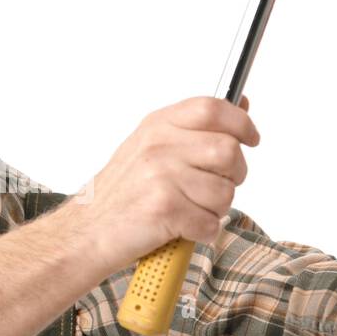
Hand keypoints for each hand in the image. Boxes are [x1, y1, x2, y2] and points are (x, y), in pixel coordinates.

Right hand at [65, 95, 257, 273]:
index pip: (213, 108)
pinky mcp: (164, 209)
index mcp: (157, 125)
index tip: (251, 137)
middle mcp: (158, 146)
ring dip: (215, 210)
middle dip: (233, 176)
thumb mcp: (150, 147)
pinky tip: (182, 229)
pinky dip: (202, 233)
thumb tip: (241, 102)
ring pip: (225, 193)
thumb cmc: (120, 195)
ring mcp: (160, 176)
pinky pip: (210, 223)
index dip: (241, 122)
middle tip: (214, 188)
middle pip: (228, 151)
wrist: (86, 233)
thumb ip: (193, 128)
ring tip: (189, 211)